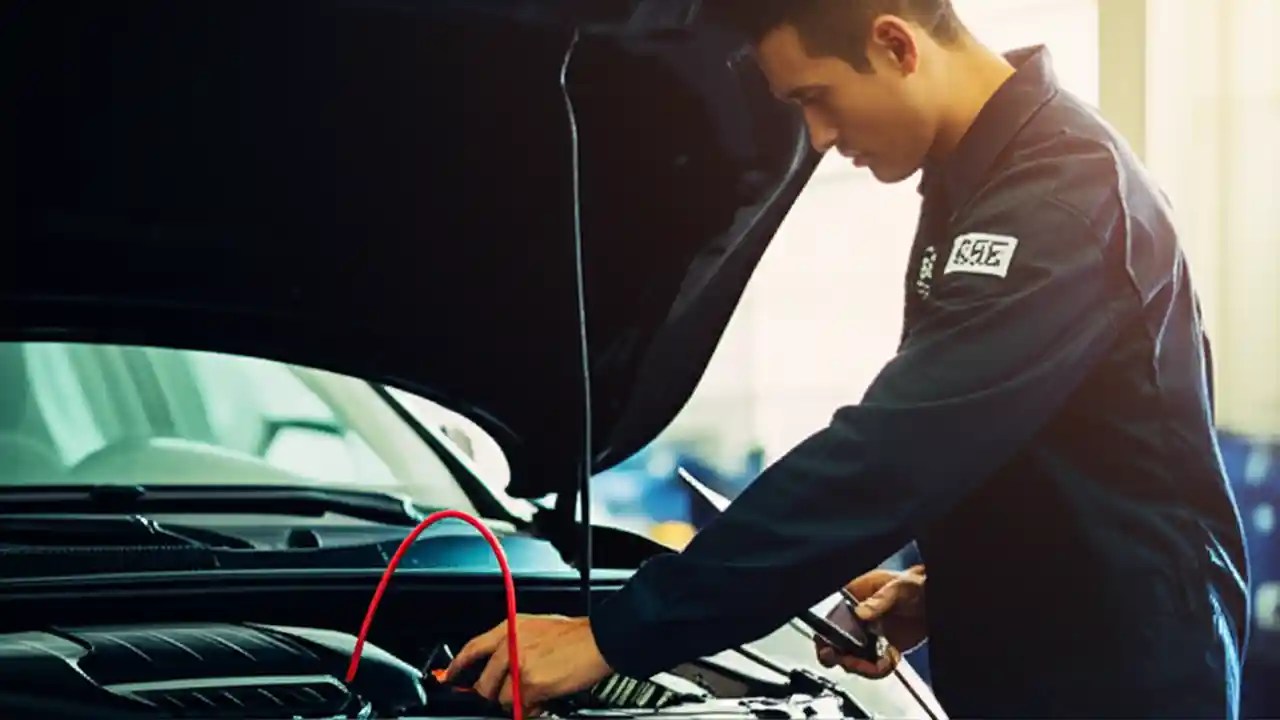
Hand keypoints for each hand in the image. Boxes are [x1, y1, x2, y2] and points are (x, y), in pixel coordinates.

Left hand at [446, 614, 612, 713]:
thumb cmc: (574, 636)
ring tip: (536, 690)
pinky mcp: (530, 684)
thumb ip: (513, 644)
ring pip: (502, 698)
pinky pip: (520, 706)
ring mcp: (518, 665)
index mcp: (509, 628)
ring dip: (517, 700)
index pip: (472, 648)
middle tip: (508, 693)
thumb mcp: (536, 628)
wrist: (598, 641)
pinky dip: (530, 707)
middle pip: (484, 682)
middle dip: (492, 694)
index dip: (458, 666)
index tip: (450, 677)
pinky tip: (543, 696)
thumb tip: (498, 665)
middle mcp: (509, 645)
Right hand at [815, 564, 926, 678]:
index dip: (825, 635)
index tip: (829, 647)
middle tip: (848, 662)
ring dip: (861, 666)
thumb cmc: (916, 584)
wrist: (937, 601)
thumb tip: (860, 612)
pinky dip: (878, 669)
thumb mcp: (897, 586)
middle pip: (836, 641)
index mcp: (854, 597)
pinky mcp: (883, 647)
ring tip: (874, 666)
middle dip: (839, 656)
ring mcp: (869, 634)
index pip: (831, 617)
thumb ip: (879, 600)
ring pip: (853, 657)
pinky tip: (888, 663)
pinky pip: (874, 664)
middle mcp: (858, 617)